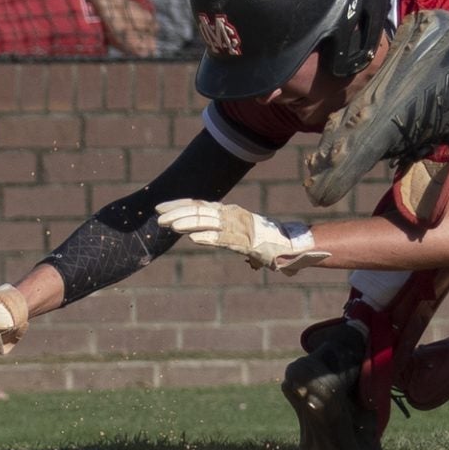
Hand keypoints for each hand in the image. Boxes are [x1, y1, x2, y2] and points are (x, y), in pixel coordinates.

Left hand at [154, 200, 330, 274]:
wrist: (291, 244)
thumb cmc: (265, 240)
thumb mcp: (239, 232)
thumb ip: (221, 232)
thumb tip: (200, 235)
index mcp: (229, 212)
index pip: (200, 205)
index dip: (179, 205)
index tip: (160, 208)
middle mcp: (232, 216)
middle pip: (200, 211)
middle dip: (177, 212)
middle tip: (157, 215)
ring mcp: (239, 227)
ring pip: (209, 223)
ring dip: (188, 223)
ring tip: (170, 225)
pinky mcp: (246, 241)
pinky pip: (224, 239)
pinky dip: (208, 238)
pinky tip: (193, 239)